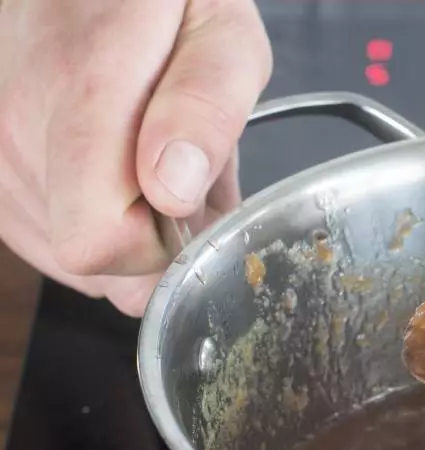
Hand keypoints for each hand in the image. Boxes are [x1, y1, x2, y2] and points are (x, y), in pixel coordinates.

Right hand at [0, 0, 271, 315]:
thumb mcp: (221, 34)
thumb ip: (205, 108)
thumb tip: (172, 190)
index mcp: (83, 94)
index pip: (99, 243)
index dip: (161, 250)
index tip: (192, 209)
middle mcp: (16, 124)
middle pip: (86, 257)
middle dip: (149, 237)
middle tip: (179, 174)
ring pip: (61, 251)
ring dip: (117, 224)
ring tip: (143, 155)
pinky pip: (39, 230)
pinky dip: (83, 213)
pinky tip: (109, 163)